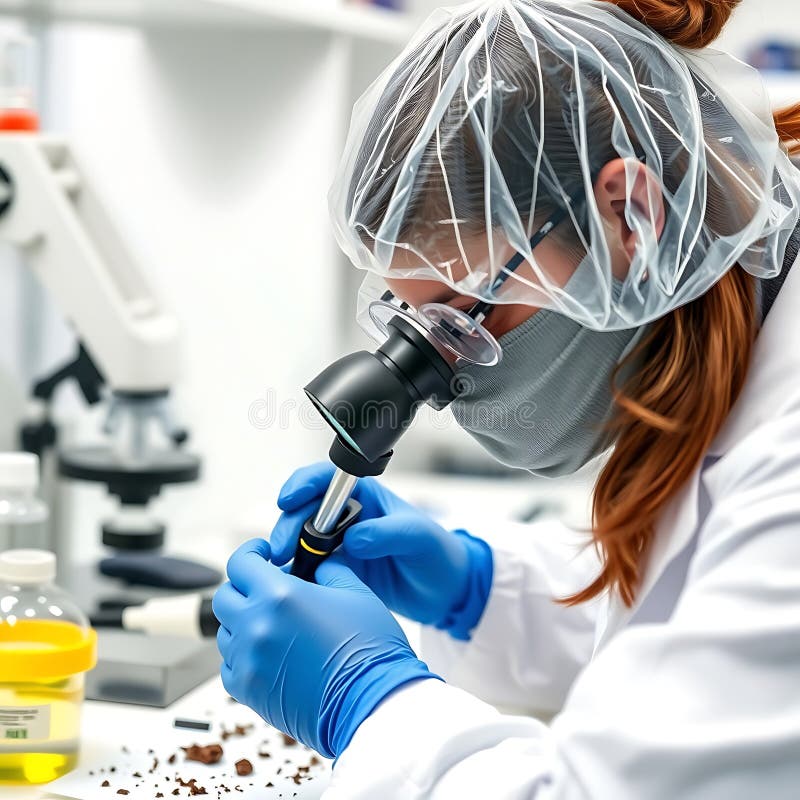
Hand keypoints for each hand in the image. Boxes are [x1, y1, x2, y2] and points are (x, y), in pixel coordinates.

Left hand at [213, 538, 437, 757]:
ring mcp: (248, 660)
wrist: (372, 704)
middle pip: (226, 596)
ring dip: (244, 622)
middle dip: (245, 587)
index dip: (250, 552)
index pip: (241, 563)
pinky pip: (230, 664)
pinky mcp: (248, 690)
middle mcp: (256, 626)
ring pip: (226, 631)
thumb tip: (316, 563)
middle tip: (268, 590)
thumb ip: (328, 569)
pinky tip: (271, 653)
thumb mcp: (356, 592)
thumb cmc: (370, 650)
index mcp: (280, 596)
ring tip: (276, 626)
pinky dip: (243, 655)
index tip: (262, 554)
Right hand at [270, 463, 492, 639]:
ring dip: (287, 548)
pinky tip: (289, 580)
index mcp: (366, 496)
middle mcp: (348, 517)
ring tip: (281, 566)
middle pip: (306, 510)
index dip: (304, 484)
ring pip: (302, 539)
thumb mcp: (418, 538)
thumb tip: (354, 538)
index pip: (328, 480)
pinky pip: (309, 566)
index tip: (289, 499)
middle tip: (280, 547)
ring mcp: (340, 544)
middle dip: (289, 524)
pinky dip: (296, 571)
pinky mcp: (337, 571)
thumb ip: (387, 533)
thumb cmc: (437, 554)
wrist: (445, 593)